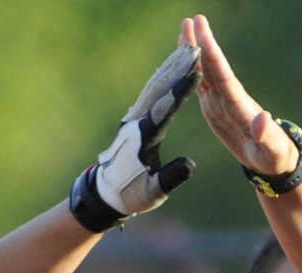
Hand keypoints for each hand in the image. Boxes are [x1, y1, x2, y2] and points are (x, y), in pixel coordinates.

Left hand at [69, 38, 200, 230]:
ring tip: (186, 49)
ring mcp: (133, 119)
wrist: (106, 192)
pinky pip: (149, 93)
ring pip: (154, 87)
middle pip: (159, 89)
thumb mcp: (153, 192)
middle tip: (195, 48)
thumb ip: (171, 178)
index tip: (195, 72)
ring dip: (170, 68)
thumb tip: (189, 165)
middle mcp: (137, 123)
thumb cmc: (131, 194)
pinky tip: (168, 67)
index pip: (166, 108)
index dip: (181, 89)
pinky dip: (161, 77)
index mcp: (144, 137)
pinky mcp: (134, 119)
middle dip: (178, 68)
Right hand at [184, 15, 299, 176]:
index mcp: (240, 106)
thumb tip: (263, 119)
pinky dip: (191, 69)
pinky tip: (184, 56)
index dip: (213, 58)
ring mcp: (222, 100)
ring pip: (205, 70)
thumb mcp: (271, 150)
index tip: (205, 37)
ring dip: (195, 49)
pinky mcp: (216, 107)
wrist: (271, 158)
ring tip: (185, 26)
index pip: (224, 78)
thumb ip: (266, 135)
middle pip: (213, 67)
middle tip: (193, 19)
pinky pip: (201, 83)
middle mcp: (230, 98)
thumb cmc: (273, 156)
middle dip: (203, 44)